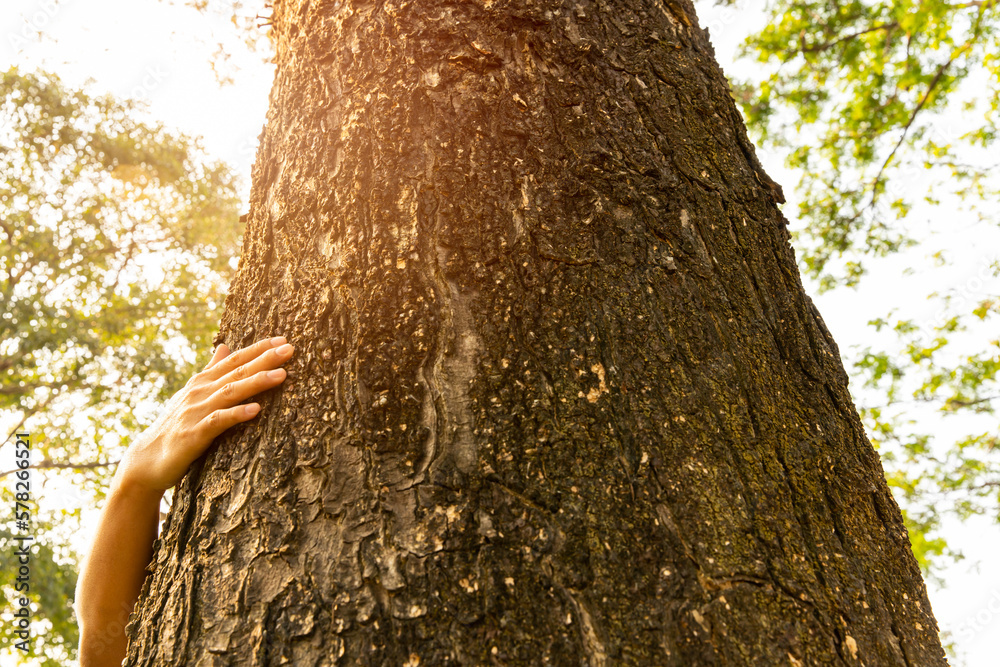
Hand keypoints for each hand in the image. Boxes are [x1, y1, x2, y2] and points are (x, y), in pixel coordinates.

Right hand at [115, 336, 293, 495]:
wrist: (147, 459)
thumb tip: (225, 345)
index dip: (258, 349)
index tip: (283, 340)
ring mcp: (196, 411)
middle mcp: (200, 392)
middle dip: (264, 359)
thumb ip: (211, 370)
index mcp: (203, 381)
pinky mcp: (194, 434)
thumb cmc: (176, 425)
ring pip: (230, 392)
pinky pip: (219, 421)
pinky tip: (256, 409)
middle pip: (236, 372)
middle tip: (290, 349)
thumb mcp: (193, 393)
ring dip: (256, 382)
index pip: (234, 360)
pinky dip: (237, 414)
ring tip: (281, 375)